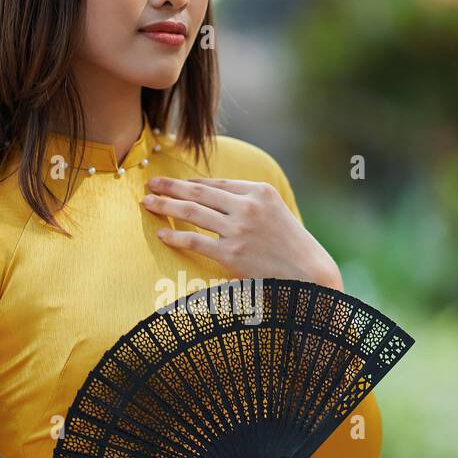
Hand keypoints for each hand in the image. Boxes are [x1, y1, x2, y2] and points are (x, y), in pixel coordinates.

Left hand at [142, 176, 342, 287]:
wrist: (310, 274)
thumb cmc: (291, 246)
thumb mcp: (276, 213)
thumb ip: (250, 202)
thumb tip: (216, 197)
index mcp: (260, 192)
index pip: (217, 183)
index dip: (191, 183)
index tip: (174, 183)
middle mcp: (248, 207)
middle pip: (199, 192)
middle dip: (171, 186)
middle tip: (151, 183)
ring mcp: (239, 230)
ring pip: (192, 212)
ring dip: (166, 205)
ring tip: (148, 203)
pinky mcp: (231, 254)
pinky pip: (195, 241)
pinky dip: (175, 236)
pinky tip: (162, 234)